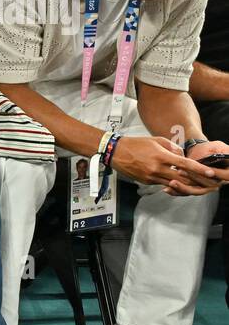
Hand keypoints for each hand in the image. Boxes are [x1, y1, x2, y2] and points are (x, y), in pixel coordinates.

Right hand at [109, 135, 224, 191]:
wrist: (115, 152)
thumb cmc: (135, 144)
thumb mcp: (156, 140)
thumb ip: (172, 148)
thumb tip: (182, 156)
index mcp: (161, 156)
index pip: (185, 164)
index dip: (199, 169)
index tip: (209, 172)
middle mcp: (157, 169)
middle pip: (182, 178)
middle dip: (195, 180)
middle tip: (205, 181)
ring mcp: (151, 177)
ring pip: (173, 184)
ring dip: (184, 183)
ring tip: (192, 182)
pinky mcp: (146, 181)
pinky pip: (162, 184)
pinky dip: (170, 182)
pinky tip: (172, 178)